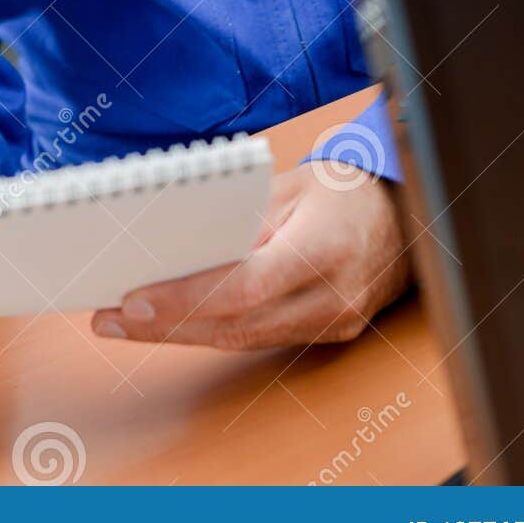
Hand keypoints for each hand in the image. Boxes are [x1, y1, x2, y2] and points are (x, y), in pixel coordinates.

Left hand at [91, 160, 412, 350]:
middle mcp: (332, 297)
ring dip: (181, 334)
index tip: (134, 301)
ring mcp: (333, 323)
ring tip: (126, 323)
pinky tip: (174, 322)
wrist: (412, 218)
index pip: (246, 287)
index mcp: (325, 249)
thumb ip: (244, 213)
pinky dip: (214, 330)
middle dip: (166, 325)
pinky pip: (260, 338)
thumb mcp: (297, 181)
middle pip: (236, 326)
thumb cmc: (351, 190)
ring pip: (243, 340)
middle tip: (110, 319)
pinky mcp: (328, 334)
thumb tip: (180, 237)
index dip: (186, 299)